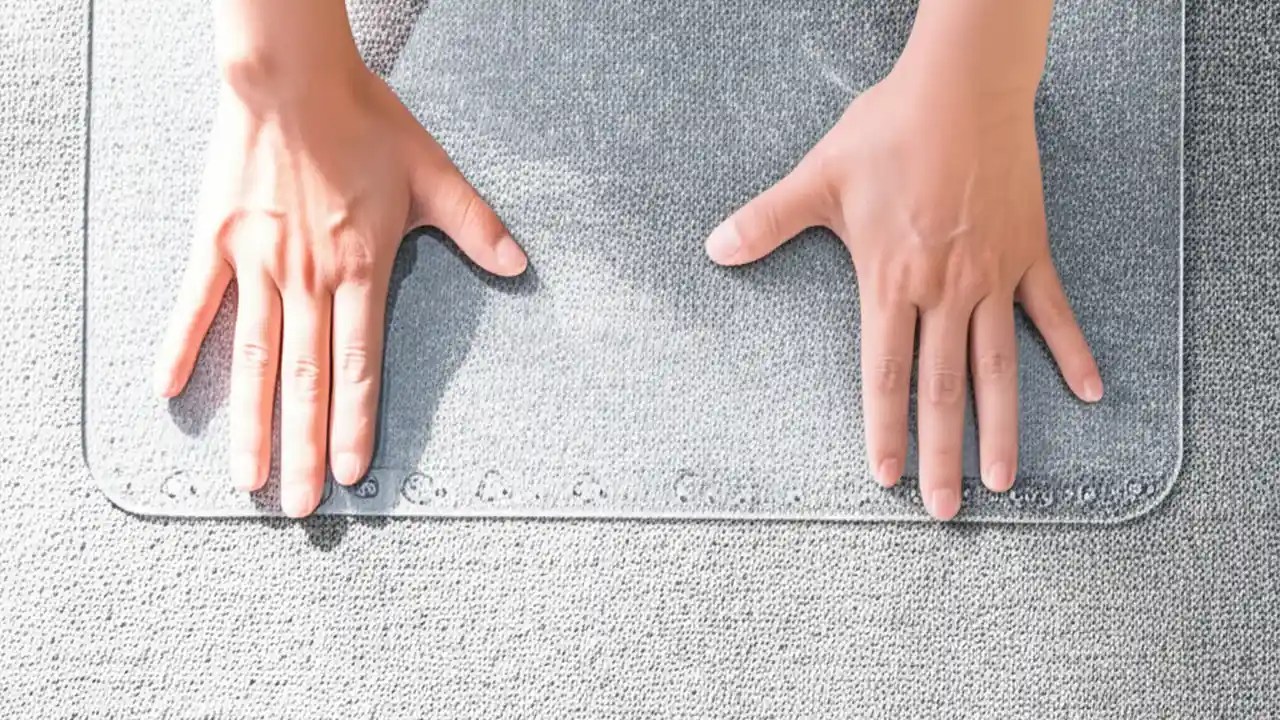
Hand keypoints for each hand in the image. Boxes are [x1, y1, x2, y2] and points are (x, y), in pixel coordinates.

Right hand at [152, 3, 526, 516]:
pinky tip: (167, 393)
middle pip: (305, 381)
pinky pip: (194, 304)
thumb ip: (475, 226)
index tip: (353, 475)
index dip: (357, 424)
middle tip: (298, 507)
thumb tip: (519, 263)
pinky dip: (179, 347)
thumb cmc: (365, 123)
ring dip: (250, 423)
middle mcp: (308, 281)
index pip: (360, 367)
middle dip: (304, 449)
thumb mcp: (434, 174)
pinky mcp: (216, 240)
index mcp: (361, 272)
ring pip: (252, 360)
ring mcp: (257, 263)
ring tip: (246, 478)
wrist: (293, 78)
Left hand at [704, 1, 1100, 519]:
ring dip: (1002, 426)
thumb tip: (714, 248)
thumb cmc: (888, 131)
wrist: (963, 85)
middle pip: (943, 389)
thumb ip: (768, 221)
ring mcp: (993, 275)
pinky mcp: (1028, 252)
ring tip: (1007, 479)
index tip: (887, 478)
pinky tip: (1089, 393)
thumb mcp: (818, 178)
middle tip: (948, 510)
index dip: (884, 430)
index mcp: (891, 280)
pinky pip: (1054, 313)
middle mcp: (944, 290)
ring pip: (999, 368)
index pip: (884, 375)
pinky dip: (1071, 351)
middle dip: (943, 455)